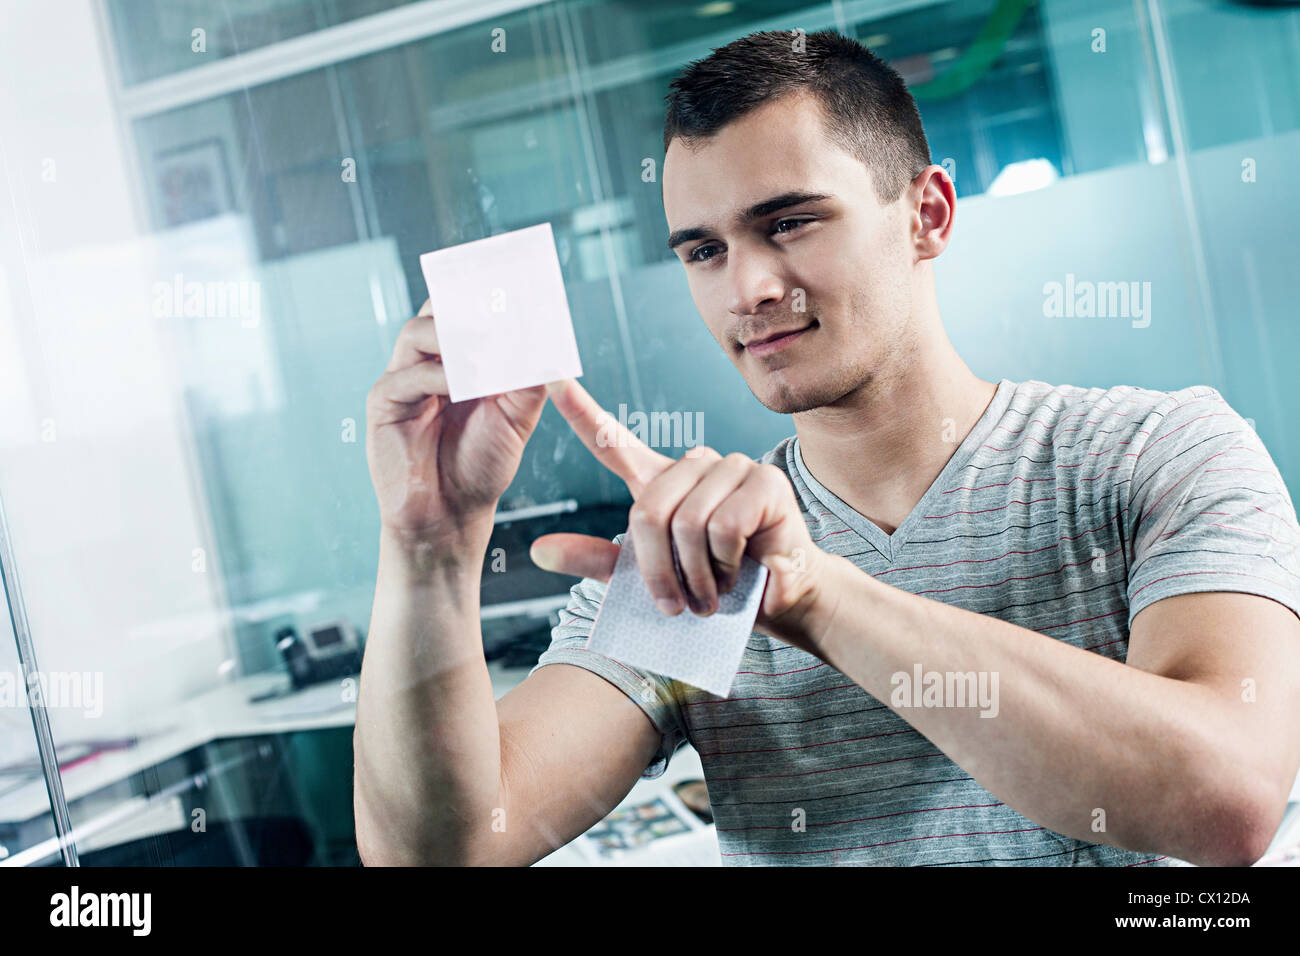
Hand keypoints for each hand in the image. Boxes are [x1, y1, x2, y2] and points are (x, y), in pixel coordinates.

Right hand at [365, 298, 548, 548]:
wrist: (453, 513)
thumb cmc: (482, 464)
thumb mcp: (517, 416)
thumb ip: (526, 376)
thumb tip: (540, 339)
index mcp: (463, 358)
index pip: (467, 310)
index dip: (486, 295)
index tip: (514, 283)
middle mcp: (431, 361)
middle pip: (438, 309)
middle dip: (466, 304)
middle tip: (497, 305)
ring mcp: (405, 379)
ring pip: (418, 332)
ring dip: (452, 335)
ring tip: (483, 349)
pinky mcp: (383, 404)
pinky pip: (406, 376)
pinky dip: (437, 374)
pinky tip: (460, 384)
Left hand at [528, 379, 836, 652]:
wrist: (778, 603)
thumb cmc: (714, 585)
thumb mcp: (645, 577)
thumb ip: (596, 559)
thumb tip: (537, 551)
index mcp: (660, 481)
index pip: (612, 440)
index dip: (580, 411)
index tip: (551, 375)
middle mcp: (695, 464)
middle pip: (648, 510)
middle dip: (658, 569)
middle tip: (679, 603)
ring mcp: (733, 466)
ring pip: (687, 522)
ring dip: (699, 574)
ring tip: (714, 590)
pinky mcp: (766, 482)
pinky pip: (723, 527)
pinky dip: (727, 563)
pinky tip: (743, 570)